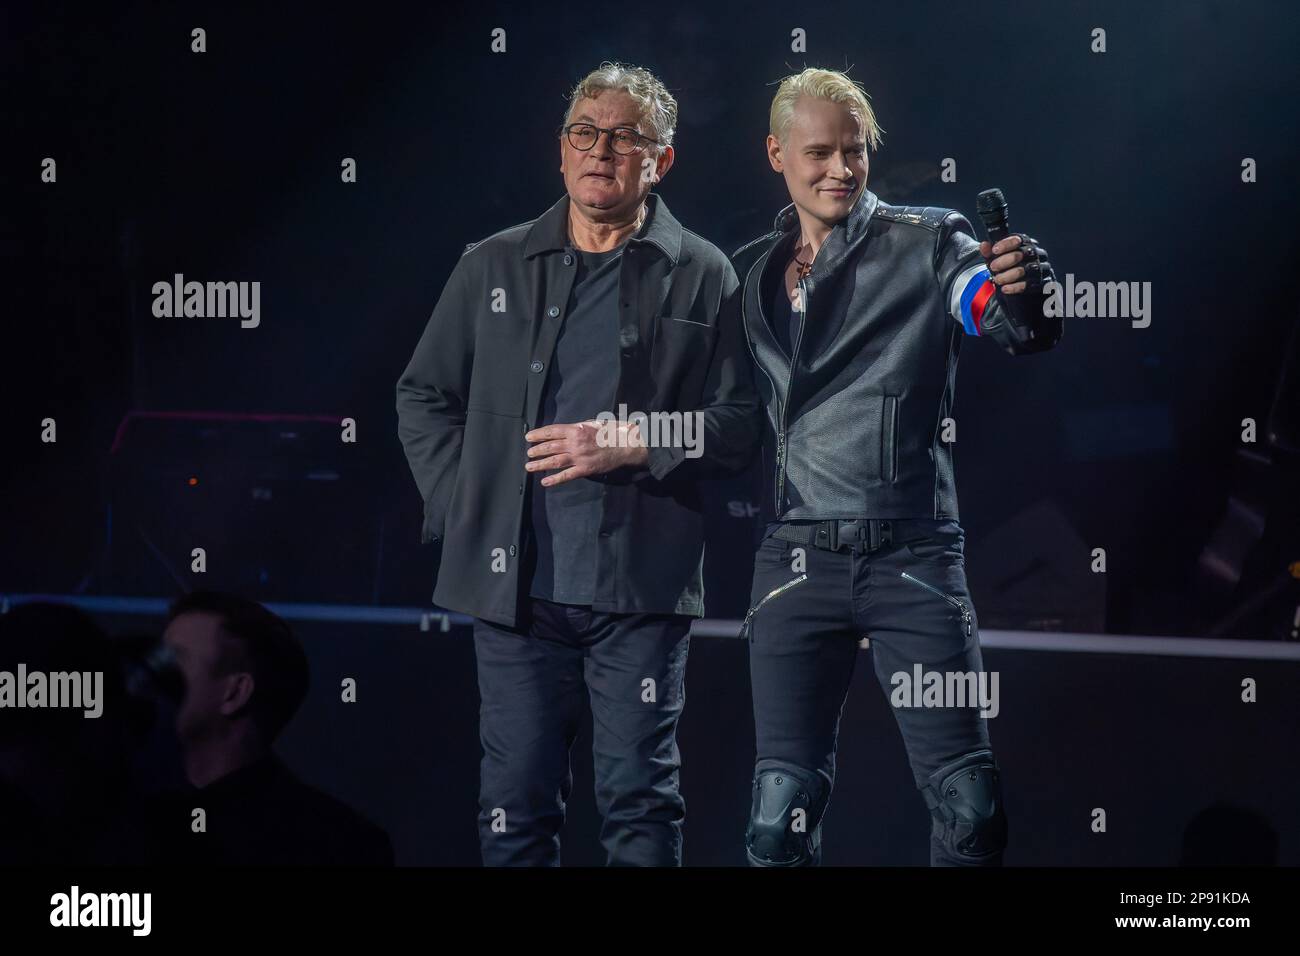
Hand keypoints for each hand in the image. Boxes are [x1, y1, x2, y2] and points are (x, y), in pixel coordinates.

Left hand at [525, 420, 648, 487]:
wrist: (626, 447)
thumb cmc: (612, 432)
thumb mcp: (595, 423)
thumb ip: (581, 426)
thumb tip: (570, 428)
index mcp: (577, 430)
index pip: (552, 431)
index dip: (539, 434)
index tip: (529, 437)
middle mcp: (575, 444)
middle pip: (550, 447)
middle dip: (537, 450)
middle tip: (528, 453)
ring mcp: (579, 457)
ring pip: (554, 461)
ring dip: (540, 464)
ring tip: (529, 466)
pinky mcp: (584, 469)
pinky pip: (567, 475)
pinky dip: (555, 479)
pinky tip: (545, 482)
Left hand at [979, 233, 1048, 294]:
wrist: (1022, 284)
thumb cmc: (1009, 267)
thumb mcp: (997, 259)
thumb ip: (990, 252)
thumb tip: (984, 245)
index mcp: (1025, 243)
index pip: (1018, 239)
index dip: (1006, 244)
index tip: (994, 250)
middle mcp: (1036, 253)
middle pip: (1021, 254)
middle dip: (1004, 261)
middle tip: (992, 267)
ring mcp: (1042, 266)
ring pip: (1026, 269)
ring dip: (1008, 275)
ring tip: (997, 280)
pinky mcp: (1043, 281)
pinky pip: (1031, 284)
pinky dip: (1016, 286)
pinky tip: (1005, 289)